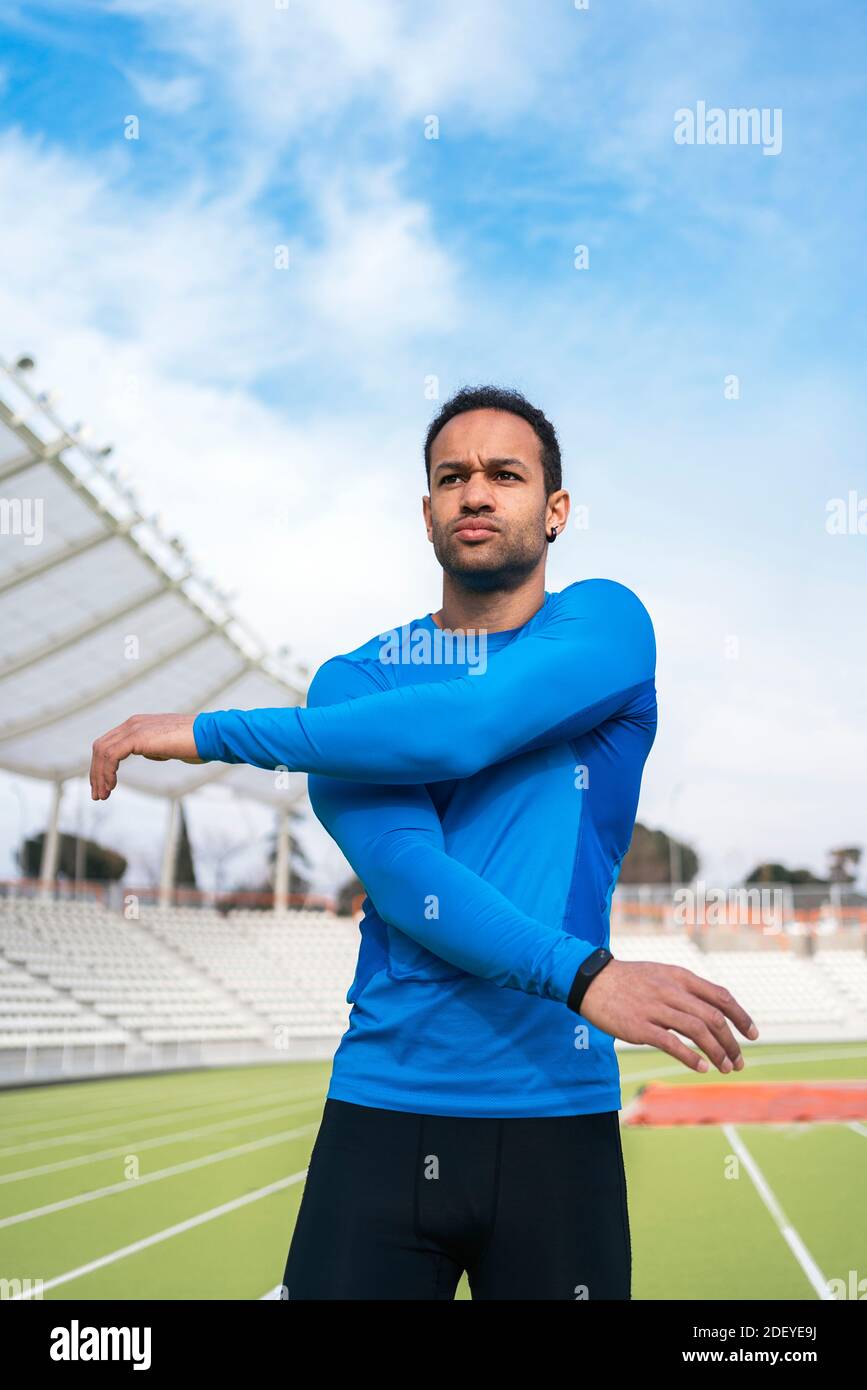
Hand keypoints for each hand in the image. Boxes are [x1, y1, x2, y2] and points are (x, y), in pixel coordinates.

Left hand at [90, 713, 201, 799]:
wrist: (210, 735)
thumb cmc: (196, 742)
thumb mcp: (169, 745)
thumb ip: (155, 747)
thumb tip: (149, 753)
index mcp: (138, 724)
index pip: (109, 743)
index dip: (102, 765)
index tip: (106, 785)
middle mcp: (132, 724)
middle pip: (100, 747)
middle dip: (96, 773)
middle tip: (99, 794)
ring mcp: (134, 728)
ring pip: (102, 752)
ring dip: (99, 776)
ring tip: (103, 795)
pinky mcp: (137, 737)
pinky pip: (111, 755)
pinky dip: (107, 772)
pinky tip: (112, 786)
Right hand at [577, 959, 758, 1073]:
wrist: (591, 980)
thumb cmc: (628, 980)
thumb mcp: (661, 974)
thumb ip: (685, 989)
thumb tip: (712, 1009)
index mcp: (680, 977)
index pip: (720, 997)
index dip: (741, 1017)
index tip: (752, 1035)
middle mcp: (671, 991)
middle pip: (713, 1017)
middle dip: (732, 1042)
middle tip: (738, 1061)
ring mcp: (655, 1008)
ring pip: (697, 1031)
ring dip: (716, 1052)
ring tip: (724, 1068)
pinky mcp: (639, 1027)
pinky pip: (671, 1043)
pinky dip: (690, 1057)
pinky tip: (701, 1067)